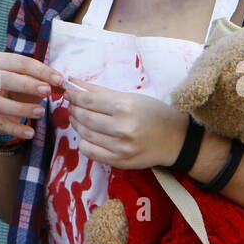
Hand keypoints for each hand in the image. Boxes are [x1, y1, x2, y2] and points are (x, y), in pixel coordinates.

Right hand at [0, 52, 64, 141]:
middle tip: (48, 92)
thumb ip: (47, 81)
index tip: (59, 80)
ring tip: (40, 113)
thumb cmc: (19, 89)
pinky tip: (30, 133)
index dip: (40, 70)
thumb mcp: (32, 81)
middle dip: (28, 85)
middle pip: (4, 79)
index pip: (20, 62)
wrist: (1, 107)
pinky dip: (14, 129)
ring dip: (20, 108)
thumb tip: (63, 83)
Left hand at [64, 79, 188, 169]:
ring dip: (77, 124)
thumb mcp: (130, 96)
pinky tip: (88, 135)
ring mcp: (120, 147)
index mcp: (125, 107)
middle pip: (84, 117)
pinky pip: (90, 152)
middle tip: (72, 105)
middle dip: (73, 109)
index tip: (68, 93)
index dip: (74, 96)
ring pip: (85, 134)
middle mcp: (122, 128)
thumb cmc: (153, 113)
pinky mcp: (120, 162)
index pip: (88, 101)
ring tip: (79, 118)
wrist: (175, 139)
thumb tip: (73, 82)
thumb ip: (99, 91)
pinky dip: (84, 142)